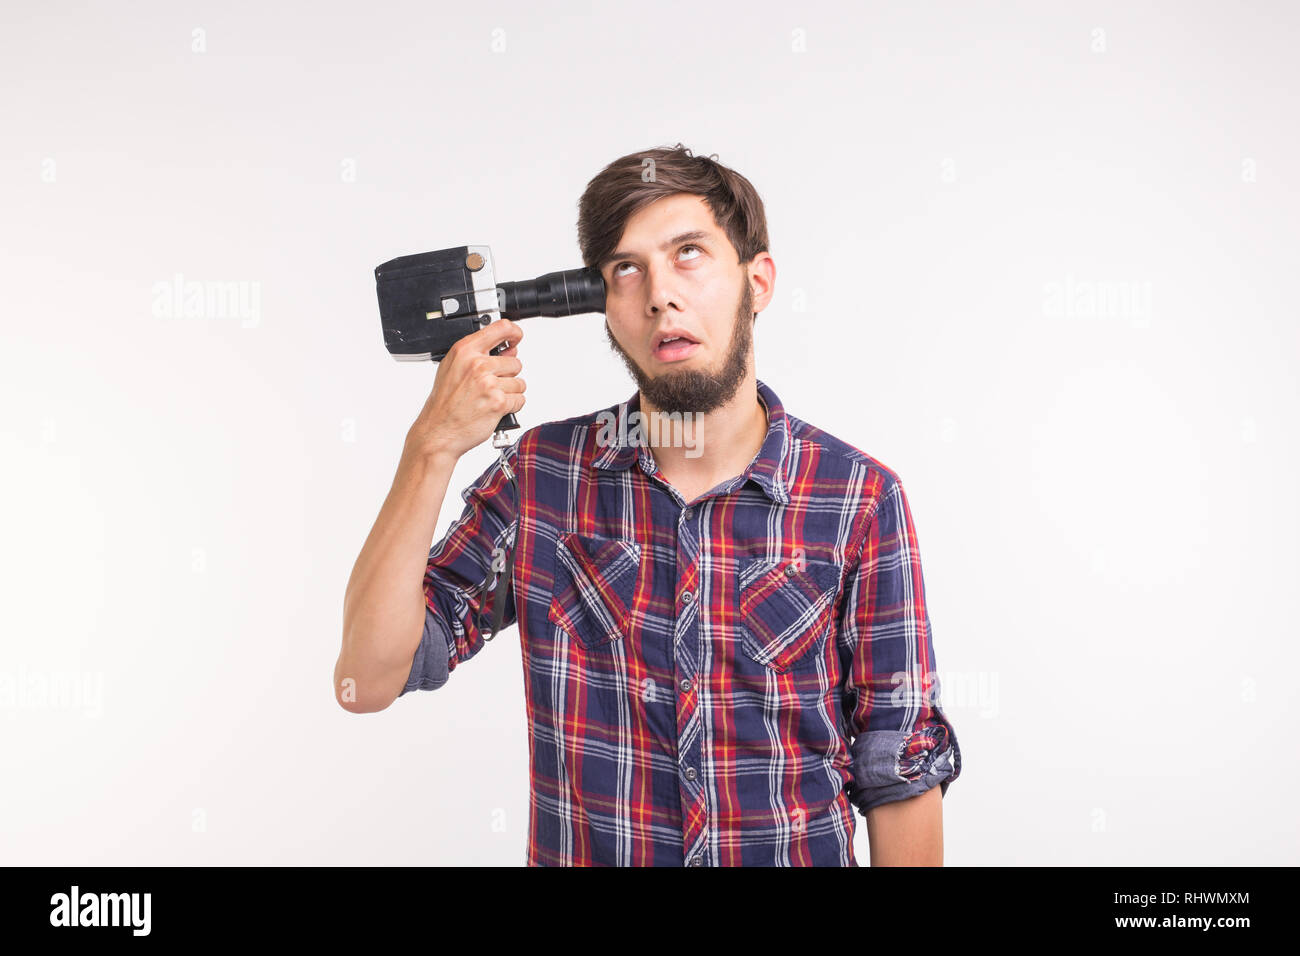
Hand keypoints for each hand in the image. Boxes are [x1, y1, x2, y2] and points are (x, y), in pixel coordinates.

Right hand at [405, 319, 524, 461]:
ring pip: (519, 383)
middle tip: (488, 386)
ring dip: (509, 392)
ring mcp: (488, 384)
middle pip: (515, 362)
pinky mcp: (498, 402)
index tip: (516, 337)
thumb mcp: (453, 369)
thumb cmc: (444, 403)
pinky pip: (520, 400)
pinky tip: (494, 408)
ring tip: (489, 398)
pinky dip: (511, 406)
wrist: (438, 431)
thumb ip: (479, 355)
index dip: (514, 332)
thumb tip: (509, 349)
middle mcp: (477, 365)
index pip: (500, 329)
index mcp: (464, 351)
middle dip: (507, 375)